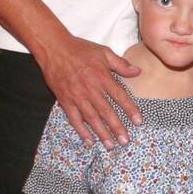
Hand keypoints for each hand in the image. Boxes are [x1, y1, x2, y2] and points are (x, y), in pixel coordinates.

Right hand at [40, 35, 141, 149]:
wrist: (54, 49)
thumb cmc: (80, 49)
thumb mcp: (104, 52)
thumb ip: (121, 64)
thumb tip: (138, 71)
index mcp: (102, 77)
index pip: (120, 96)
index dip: (130, 109)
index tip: (138, 121)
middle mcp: (90, 89)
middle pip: (106, 112)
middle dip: (117, 128)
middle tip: (125, 141)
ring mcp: (77, 96)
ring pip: (91, 119)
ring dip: (101, 133)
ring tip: (110, 145)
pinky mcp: (65, 101)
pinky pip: (74, 119)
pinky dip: (82, 131)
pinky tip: (89, 141)